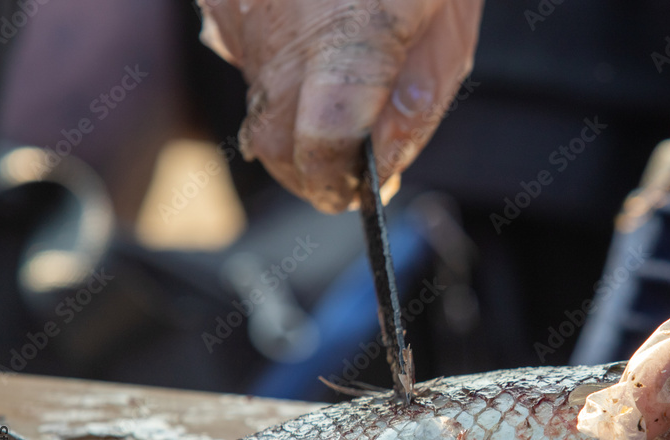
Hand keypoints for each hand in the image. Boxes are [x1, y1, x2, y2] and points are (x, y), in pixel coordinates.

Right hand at [198, 0, 482, 212]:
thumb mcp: (447, 25)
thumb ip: (417, 101)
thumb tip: (384, 165)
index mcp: (354, 40)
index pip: (324, 144)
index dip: (338, 181)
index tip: (358, 191)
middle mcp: (286, 33)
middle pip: (277, 143)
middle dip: (311, 173)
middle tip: (346, 171)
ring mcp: (244, 16)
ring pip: (256, 105)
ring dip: (292, 125)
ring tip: (334, 103)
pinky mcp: (222, 2)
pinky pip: (242, 59)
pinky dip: (273, 74)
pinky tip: (308, 48)